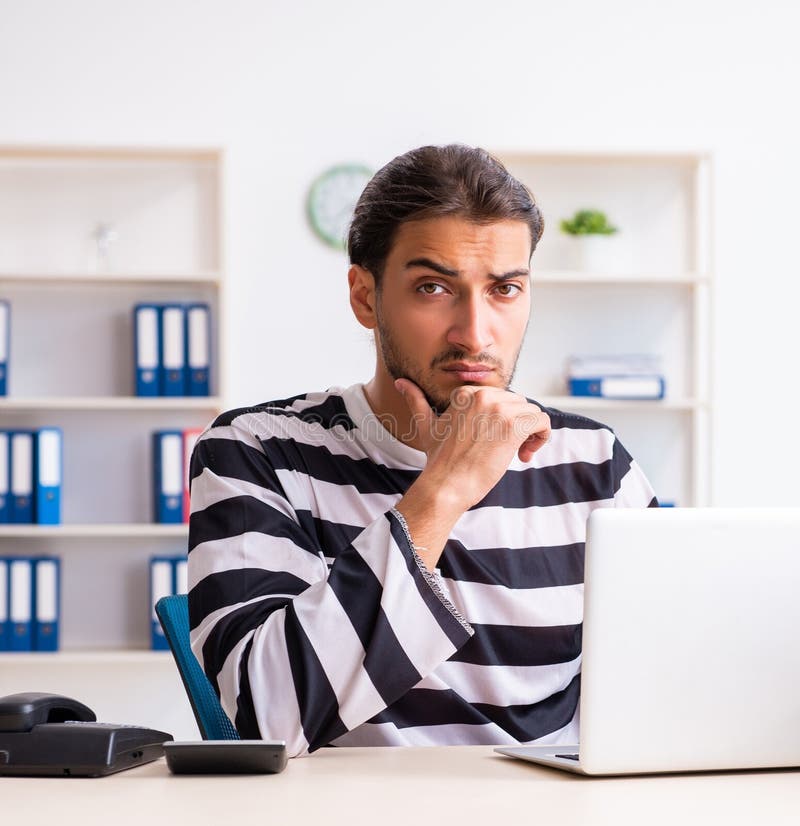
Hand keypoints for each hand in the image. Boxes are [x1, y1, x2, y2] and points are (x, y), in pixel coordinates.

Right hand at [396, 379, 549, 511]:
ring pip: (532, 412)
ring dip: (530, 433)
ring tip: (518, 454)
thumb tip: (400, 382)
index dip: (502, 419)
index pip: (501, 398)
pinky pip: (542, 422)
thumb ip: (416, 401)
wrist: (445, 485)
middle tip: (508, 450)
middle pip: (519, 404)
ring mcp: (499, 410)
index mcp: (466, 393)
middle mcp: (483, 396)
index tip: (494, 440)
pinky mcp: (513, 426)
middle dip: (518, 426)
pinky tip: (525, 455)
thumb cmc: (438, 460)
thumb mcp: (426, 426)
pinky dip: (541, 437)